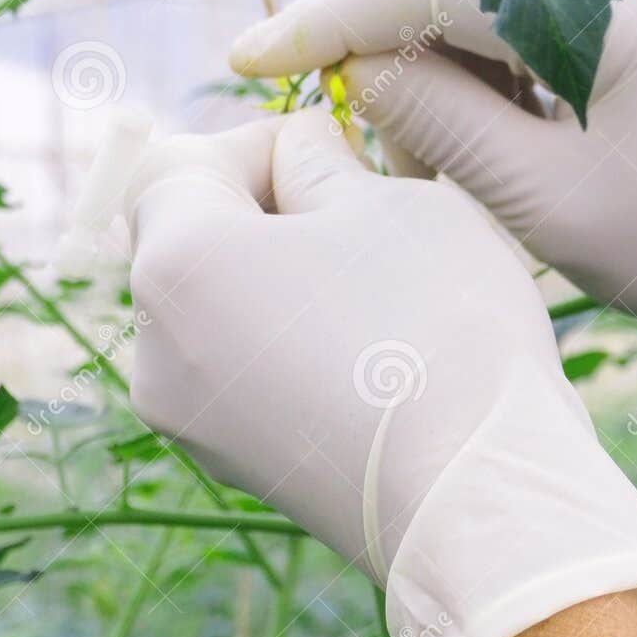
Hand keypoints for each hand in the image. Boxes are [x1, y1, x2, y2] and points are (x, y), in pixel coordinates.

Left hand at [123, 109, 636, 636]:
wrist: (480, 495)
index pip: (181, 162)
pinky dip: (287, 343)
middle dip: (265, 209)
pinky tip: (371, 352)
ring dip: (278, 278)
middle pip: (187, 238)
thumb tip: (297, 148)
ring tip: (373, 287)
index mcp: (178, 262)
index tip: (336, 151)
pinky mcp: (234, 466)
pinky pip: (241, 373)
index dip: (260, 141)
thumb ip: (319, 158)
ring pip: (217, 308)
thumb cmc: (438, 329)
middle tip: (360, 214)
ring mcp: (191, 419)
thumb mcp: (389, 203)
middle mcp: (157, 346)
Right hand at [228, 0, 636, 467]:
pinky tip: (479, 162)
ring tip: (434, 178)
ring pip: (486, 24)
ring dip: (437, 89)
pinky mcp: (628, 45)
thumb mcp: (545, 198)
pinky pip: (529, 50)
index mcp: (608, 3)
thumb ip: (444, 124)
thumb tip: (360, 72)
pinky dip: (485, 98)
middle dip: (390, 65)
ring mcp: (627, 11)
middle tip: (373, 155)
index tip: (252, 59)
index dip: (333, 19)